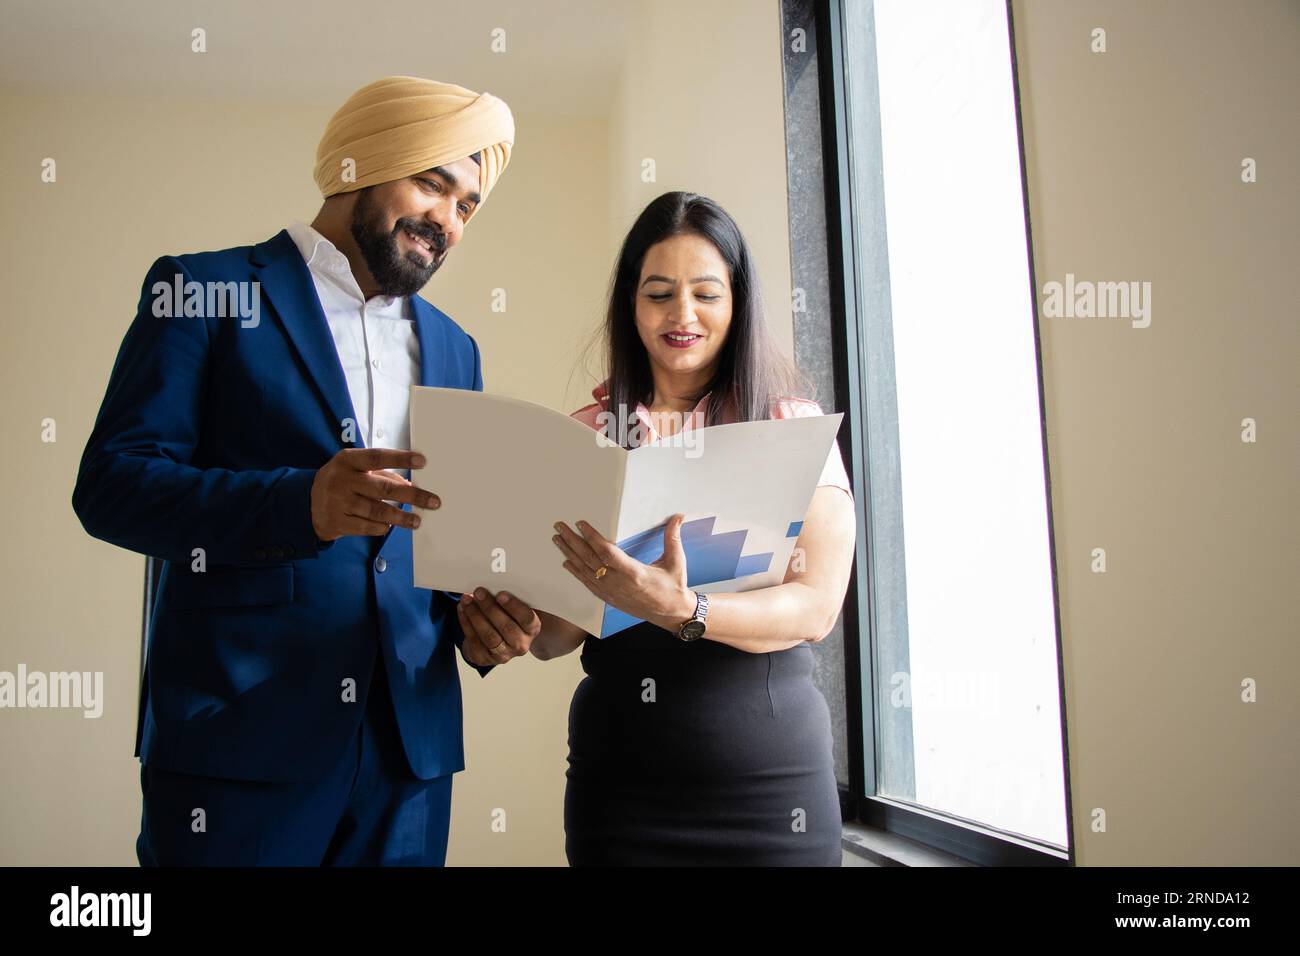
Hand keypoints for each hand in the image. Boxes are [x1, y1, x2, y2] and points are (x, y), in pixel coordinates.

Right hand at [310, 448, 439, 540]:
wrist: (307, 504)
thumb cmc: (342, 482)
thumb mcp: (355, 470)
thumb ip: (381, 474)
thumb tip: (409, 487)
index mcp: (347, 460)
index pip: (377, 457)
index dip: (400, 459)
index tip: (422, 462)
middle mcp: (341, 479)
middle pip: (383, 488)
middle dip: (412, 496)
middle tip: (433, 502)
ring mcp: (338, 502)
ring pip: (377, 511)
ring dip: (401, 517)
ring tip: (417, 521)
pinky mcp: (336, 522)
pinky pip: (367, 527)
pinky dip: (382, 527)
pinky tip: (390, 526)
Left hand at [456, 588, 540, 665]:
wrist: (496, 643)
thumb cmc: (507, 618)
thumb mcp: (514, 610)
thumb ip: (510, 599)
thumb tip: (495, 581)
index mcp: (532, 629)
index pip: (527, 618)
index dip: (514, 606)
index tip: (500, 594)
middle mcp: (520, 644)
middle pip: (506, 627)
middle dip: (490, 608)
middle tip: (479, 592)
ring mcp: (503, 654)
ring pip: (488, 635)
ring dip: (475, 615)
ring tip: (467, 599)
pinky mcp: (485, 658)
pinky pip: (474, 640)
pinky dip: (466, 623)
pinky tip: (462, 609)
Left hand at [552, 515, 695, 631]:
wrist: (671, 614)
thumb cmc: (674, 586)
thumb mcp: (676, 561)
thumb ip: (673, 537)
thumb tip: (678, 516)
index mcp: (635, 573)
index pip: (607, 552)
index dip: (592, 537)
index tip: (580, 524)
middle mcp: (619, 584)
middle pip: (590, 560)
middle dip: (572, 542)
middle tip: (559, 527)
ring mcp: (612, 593)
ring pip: (585, 571)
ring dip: (569, 554)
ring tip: (557, 540)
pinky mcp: (610, 599)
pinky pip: (588, 584)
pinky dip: (576, 572)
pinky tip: (567, 563)